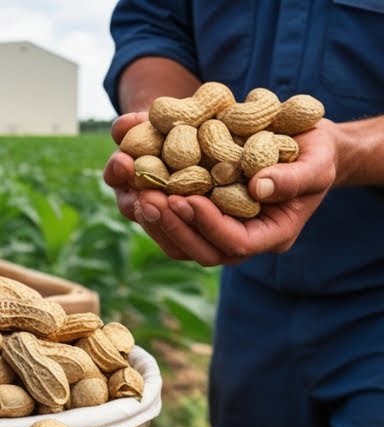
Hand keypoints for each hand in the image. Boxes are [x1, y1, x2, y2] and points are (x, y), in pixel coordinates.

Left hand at [105, 114, 338, 265]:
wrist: (304, 146)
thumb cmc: (317, 154)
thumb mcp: (317, 162)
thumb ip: (293, 178)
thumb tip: (259, 189)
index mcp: (273, 235)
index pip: (236, 244)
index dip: (209, 225)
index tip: (186, 198)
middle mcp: (243, 240)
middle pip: (201, 251)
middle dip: (173, 225)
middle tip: (149, 198)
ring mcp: (220, 231)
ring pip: (180, 242)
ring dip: (157, 220)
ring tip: (138, 192)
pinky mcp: (202, 216)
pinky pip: (173, 223)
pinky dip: (155, 207)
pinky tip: (138, 185)